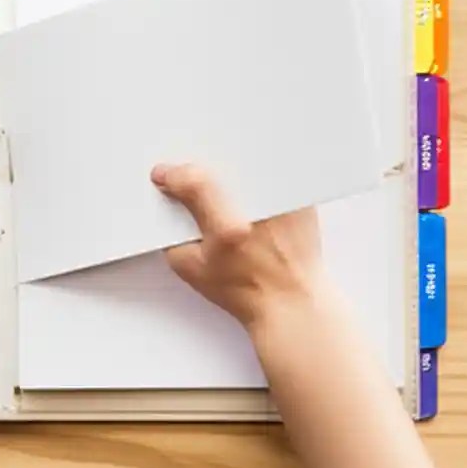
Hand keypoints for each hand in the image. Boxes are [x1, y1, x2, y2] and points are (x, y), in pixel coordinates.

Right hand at [150, 163, 326, 328]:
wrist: (290, 301)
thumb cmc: (246, 291)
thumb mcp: (191, 268)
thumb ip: (171, 234)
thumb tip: (169, 200)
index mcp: (228, 228)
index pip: (195, 181)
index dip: (175, 176)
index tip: (165, 177)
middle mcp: (260, 210)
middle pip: (222, 167)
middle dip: (203, 172)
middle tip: (194, 187)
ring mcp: (284, 202)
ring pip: (248, 167)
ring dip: (231, 175)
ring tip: (226, 197)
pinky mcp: (301, 199)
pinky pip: (272, 175)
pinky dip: (256, 182)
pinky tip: (249, 202)